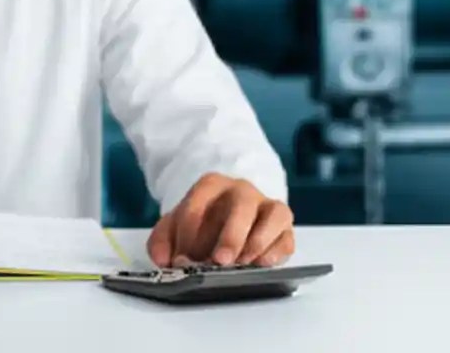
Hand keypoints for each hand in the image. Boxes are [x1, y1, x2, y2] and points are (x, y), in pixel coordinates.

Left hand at [147, 173, 293, 267]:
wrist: (225, 217)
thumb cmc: (200, 223)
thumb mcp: (174, 227)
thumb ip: (161, 241)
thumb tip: (163, 260)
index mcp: (210, 185)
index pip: (198, 203)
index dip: (188, 233)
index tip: (182, 259)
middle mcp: (242, 191)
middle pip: (241, 205)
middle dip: (231, 235)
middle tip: (220, 261)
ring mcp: (267, 206)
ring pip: (274, 215)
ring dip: (258, 241)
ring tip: (243, 264)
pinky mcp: (284, 227)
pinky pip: (287, 235)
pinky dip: (277, 251)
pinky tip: (263, 264)